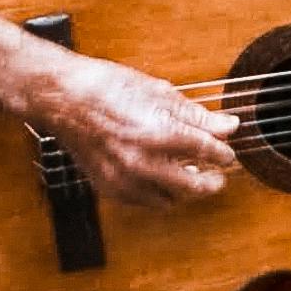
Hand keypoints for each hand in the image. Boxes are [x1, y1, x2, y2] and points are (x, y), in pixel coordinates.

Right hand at [31, 54, 238, 208]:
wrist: (62, 98)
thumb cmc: (106, 88)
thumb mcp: (159, 93)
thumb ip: (197, 115)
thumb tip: (227, 126)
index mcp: (159, 133)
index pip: (208, 152)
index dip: (223, 153)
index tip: (227, 153)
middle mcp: (143, 161)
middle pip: (194, 186)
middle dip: (212, 182)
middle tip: (217, 176)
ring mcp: (124, 178)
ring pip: (170, 200)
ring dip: (185, 191)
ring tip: (189, 175)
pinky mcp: (109, 187)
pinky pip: (144, 202)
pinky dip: (158, 194)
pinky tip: (161, 178)